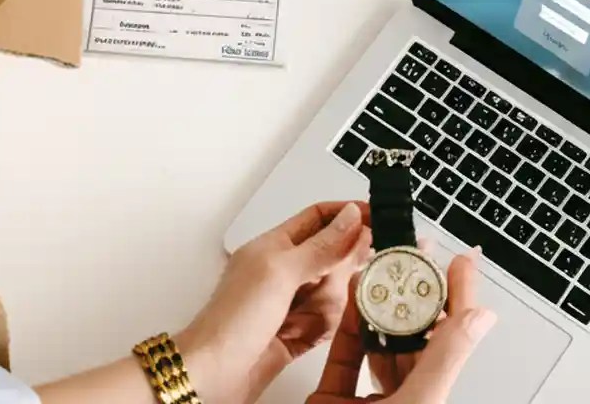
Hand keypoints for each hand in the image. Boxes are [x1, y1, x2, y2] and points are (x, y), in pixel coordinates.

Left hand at [179, 202, 372, 403]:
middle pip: (331, 259)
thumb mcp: (282, 272)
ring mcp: (288, 302)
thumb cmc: (231, 321)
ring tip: (302, 320)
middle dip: (338, 275)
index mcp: (274, 246)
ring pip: (332, 293)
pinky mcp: (293, 332)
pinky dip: (321, 329)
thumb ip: (321, 245)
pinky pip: (326, 323)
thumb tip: (350, 216)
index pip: (318, 218)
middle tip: (330, 287)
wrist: (212, 374)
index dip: (348, 215)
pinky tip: (305, 335)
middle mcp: (282, 271)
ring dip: (326, 307)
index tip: (377, 219)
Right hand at [308, 246, 495, 403]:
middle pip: (411, 337)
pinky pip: (342, 353)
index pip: (449, 340)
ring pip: (375, 342)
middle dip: (412, 295)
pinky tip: (352, 295)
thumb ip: (444, 358)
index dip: (457, 298)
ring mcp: (364, 400)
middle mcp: (400, 398)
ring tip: (382, 269)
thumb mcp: (418, 400)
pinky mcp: (329, 398)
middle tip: (414, 257)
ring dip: (376, 304)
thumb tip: (480, 318)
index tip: (460, 262)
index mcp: (426, 398)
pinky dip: (346, 323)